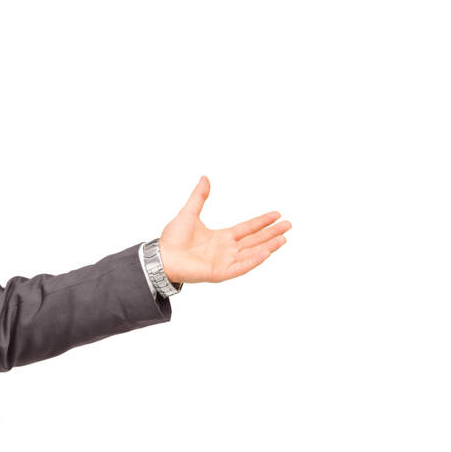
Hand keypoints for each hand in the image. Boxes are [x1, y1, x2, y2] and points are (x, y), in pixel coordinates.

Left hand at [156, 176, 290, 283]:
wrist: (161, 256)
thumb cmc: (172, 239)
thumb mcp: (189, 213)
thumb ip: (199, 197)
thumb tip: (205, 178)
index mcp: (221, 237)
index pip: (247, 229)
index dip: (261, 222)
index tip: (277, 214)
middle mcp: (226, 250)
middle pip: (254, 240)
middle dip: (271, 233)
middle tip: (289, 225)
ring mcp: (224, 262)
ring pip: (252, 253)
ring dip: (268, 246)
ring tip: (283, 238)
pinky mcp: (220, 273)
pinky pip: (241, 267)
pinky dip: (254, 260)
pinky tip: (266, 252)